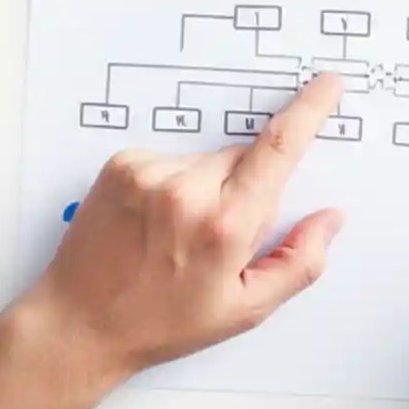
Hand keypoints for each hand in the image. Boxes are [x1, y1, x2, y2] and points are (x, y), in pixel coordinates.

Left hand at [30, 72, 345, 376]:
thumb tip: (330, 219)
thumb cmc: (162, 323)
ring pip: (210, 160)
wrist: (78, 323)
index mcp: (225, 226)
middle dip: (249, 187)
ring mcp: (150, 173)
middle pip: (246, 159)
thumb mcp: (245, 310)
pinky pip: (174, 159)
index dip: (310, 111)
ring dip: (210, 186)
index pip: (279, 150)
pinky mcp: (123, 165)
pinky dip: (176, 183)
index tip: (327, 85)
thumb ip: (298, 262)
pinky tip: (157, 222)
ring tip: (179, 234)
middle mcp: (187, 191)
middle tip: (221, 236)